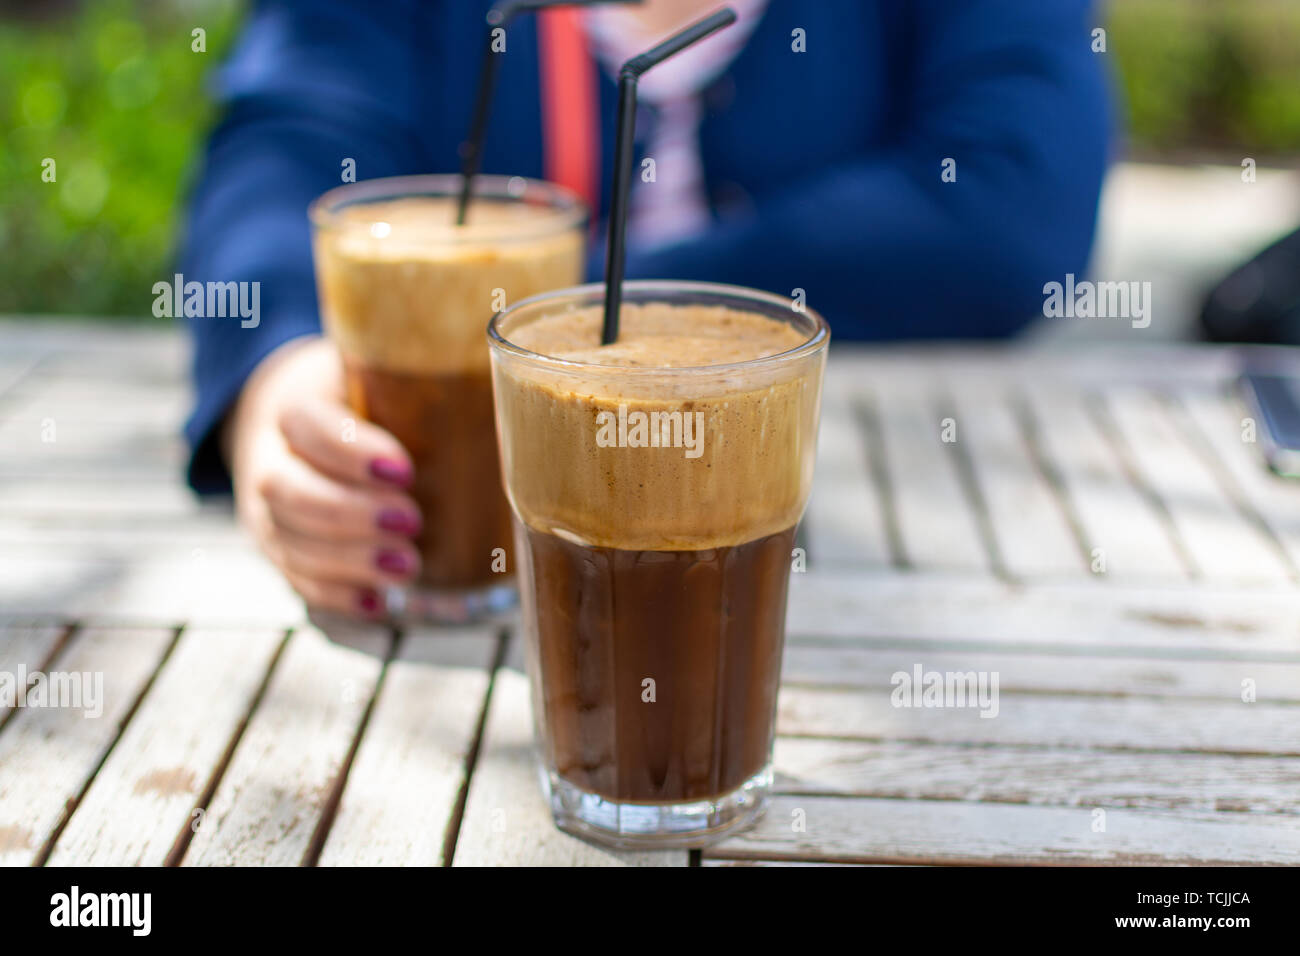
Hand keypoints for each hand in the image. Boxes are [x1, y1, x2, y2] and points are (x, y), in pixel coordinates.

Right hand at [222, 336, 421, 617]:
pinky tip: (377, 602)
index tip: (404, 470)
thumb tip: (485, 373)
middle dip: (349, 514)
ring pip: (290, 542)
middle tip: (412, 521)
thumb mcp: (369, 373)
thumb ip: (410, 376)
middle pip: (288, 492)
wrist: (290, 429)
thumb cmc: (352, 399)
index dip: (350, 450)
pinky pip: (298, 580)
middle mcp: (270, 463)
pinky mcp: (282, 552)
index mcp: (291, 408)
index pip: (305, 425)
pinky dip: (337, 595)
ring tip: (407, 566)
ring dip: (349, 561)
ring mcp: (269, 514)